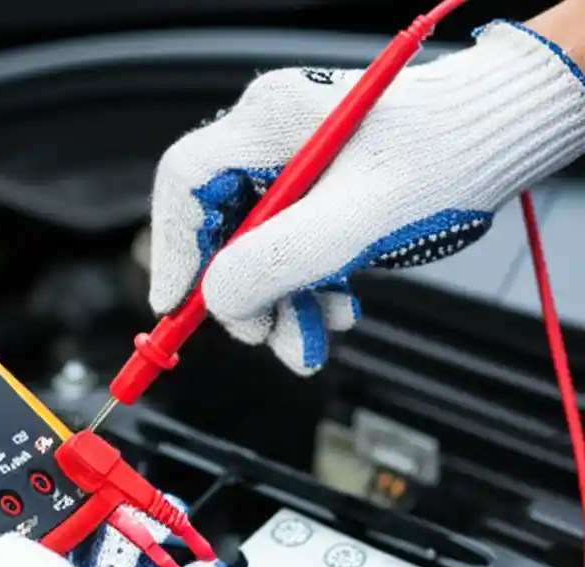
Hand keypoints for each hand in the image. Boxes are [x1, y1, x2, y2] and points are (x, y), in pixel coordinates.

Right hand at [148, 20, 584, 374]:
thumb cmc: (445, 160)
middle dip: (238, 289)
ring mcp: (289, 162)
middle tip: (263, 334)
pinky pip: (285, 246)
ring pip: (251, 244)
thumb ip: (278, 260)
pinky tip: (336, 308)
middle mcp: (269, 135)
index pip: (184, 182)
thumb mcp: (358, 221)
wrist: (501, 138)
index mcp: (269, 120)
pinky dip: (303, 286)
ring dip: (277, 301)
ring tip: (310, 340)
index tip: (176, 306)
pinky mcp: (312, 188)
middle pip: (214, 221)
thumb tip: (217, 301)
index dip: (173, 249)